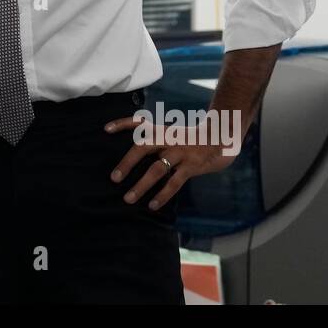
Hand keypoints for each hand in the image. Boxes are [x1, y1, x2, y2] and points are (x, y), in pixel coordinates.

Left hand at [104, 115, 238, 210]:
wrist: (221, 138)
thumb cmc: (190, 140)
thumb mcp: (172, 134)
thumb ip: (156, 141)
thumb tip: (132, 157)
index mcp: (162, 130)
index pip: (139, 122)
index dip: (122, 123)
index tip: (106, 129)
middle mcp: (169, 138)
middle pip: (143, 146)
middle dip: (127, 162)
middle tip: (113, 178)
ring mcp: (180, 152)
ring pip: (157, 169)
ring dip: (141, 185)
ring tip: (128, 198)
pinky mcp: (192, 165)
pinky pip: (174, 182)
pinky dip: (163, 195)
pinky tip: (152, 205)